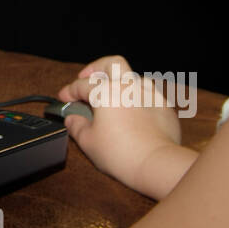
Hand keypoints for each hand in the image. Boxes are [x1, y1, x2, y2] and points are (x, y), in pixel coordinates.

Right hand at [58, 55, 183, 197]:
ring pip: (133, 77)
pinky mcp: (164, 107)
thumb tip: (73, 119)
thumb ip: (76, 126)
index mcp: (106, 92)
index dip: (69, 91)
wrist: (157, 164)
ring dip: (121, 83)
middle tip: (87, 77)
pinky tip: (134, 113)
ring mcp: (149, 95)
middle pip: (111, 63)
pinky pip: (149, 96)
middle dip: (96, 67)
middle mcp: (128, 87)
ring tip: (113, 96)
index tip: (64, 98)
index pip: (82, 85)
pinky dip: (138, 100)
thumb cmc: (121, 154)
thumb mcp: (88, 142)